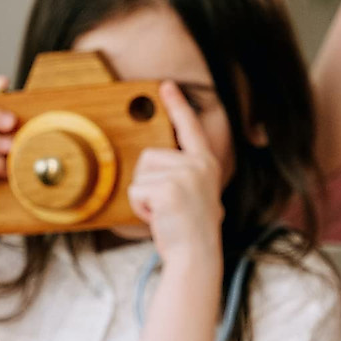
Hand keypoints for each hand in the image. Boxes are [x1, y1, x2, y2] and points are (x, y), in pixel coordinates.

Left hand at [127, 82, 223, 267]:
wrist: (196, 256)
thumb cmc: (188, 230)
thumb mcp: (194, 194)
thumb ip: (182, 174)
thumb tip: (155, 162)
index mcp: (206, 163)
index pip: (189, 128)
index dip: (177, 105)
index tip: (166, 85)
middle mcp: (199, 164)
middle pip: (148, 156)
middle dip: (146, 183)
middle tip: (167, 207)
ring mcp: (185, 175)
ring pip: (139, 174)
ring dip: (143, 196)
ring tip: (164, 212)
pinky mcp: (169, 189)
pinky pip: (135, 191)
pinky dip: (139, 208)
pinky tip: (159, 218)